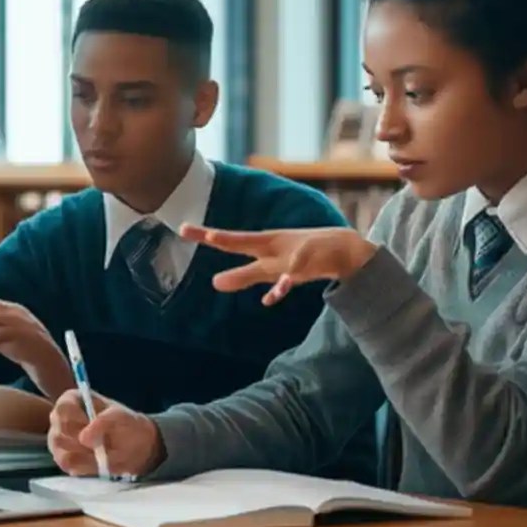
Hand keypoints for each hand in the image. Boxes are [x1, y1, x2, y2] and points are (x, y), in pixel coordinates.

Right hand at [48, 389, 163, 476]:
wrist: (136, 448)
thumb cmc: (128, 425)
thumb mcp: (122, 417)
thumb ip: (103, 422)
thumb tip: (83, 438)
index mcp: (73, 400)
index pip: (62, 409)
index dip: (75, 420)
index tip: (91, 428)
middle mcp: (61, 419)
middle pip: (57, 433)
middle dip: (80, 443)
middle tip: (100, 445)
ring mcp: (59, 440)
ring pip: (60, 452)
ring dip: (83, 455)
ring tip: (101, 452)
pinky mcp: (63, 458)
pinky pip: (66, 466)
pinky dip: (83, 466)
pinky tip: (96, 461)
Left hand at [180, 224, 377, 305]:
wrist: (344, 249)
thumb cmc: (301, 256)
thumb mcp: (268, 268)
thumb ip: (243, 276)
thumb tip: (214, 283)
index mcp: (263, 244)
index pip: (230, 241)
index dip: (206, 235)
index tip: (183, 229)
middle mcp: (273, 246)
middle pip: (242, 242)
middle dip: (221, 238)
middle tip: (202, 235)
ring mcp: (291, 254)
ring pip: (265, 258)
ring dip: (246, 259)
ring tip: (221, 257)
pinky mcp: (309, 264)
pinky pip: (292, 276)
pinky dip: (283, 285)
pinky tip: (271, 297)